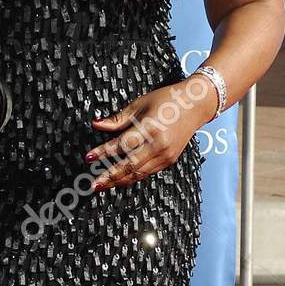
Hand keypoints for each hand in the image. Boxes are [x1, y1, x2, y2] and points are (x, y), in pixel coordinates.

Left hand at [84, 81, 203, 190]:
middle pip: (129, 165)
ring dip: (119, 181)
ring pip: (138, 173)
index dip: (103, 152)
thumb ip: (118, 119)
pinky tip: (120, 179)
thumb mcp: (140, 104)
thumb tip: (97, 124)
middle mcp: (159, 144)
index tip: (89, 157)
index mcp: (150, 127)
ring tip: (103, 185)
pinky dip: (132, 177)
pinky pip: (147, 172)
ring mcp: (166, 155)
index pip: (121, 144)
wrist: (195, 106)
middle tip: (93, 184)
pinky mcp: (169, 160)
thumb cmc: (167, 100)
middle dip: (109, 176)